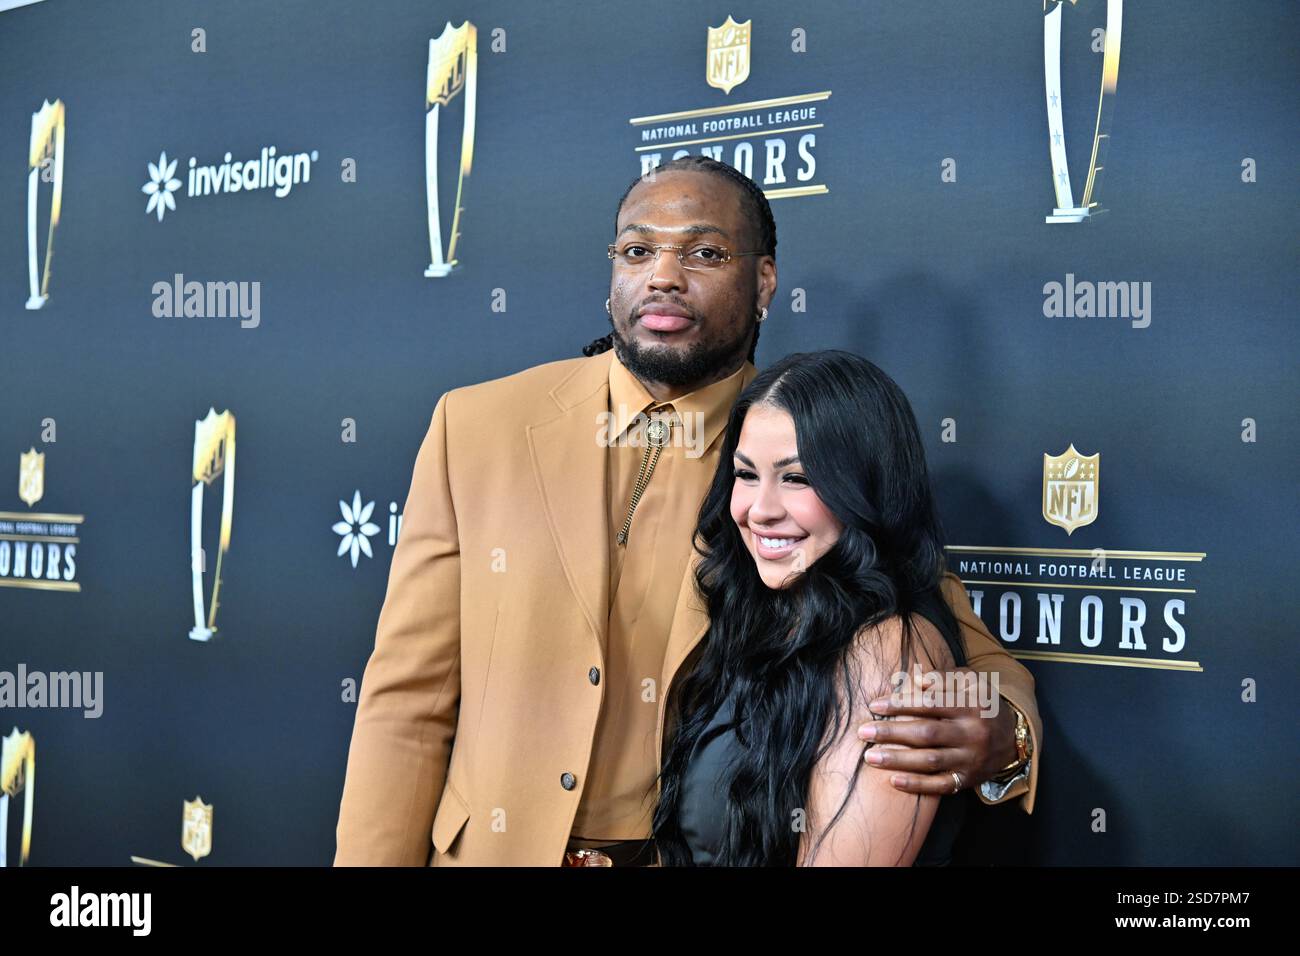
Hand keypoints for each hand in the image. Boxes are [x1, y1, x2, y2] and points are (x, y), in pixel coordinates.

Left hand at [856, 667, 1018, 795]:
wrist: (1014, 738)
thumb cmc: (982, 704)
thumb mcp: (970, 682)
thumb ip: (943, 678)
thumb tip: (914, 678)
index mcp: (971, 705)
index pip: (930, 704)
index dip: (900, 704)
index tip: (874, 705)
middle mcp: (971, 734)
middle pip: (926, 734)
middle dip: (892, 733)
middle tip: (863, 732)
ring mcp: (970, 759)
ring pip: (930, 761)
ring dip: (897, 760)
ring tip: (870, 757)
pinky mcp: (968, 780)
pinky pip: (940, 785)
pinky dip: (916, 785)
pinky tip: (893, 781)